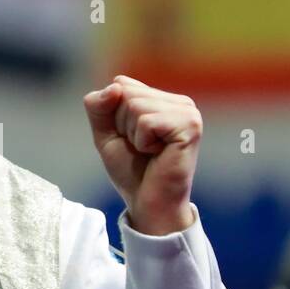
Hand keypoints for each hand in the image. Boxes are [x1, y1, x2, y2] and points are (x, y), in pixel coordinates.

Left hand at [83, 75, 200, 234]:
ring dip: (133, 135)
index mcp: (164, 99)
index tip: (130, 139)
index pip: (121, 84)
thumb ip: (99, 106)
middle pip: (126, 93)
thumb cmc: (132, 171)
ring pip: (135, 105)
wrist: (149, 204)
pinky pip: (146, 121)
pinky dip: (143, 142)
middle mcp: (180, 101)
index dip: (114, 116)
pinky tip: (158, 154)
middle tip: (141, 149)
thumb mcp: (106, 133)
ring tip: (150, 152)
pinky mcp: (190, 126)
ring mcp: (188, 112)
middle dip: (122, 125)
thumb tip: (114, 86)